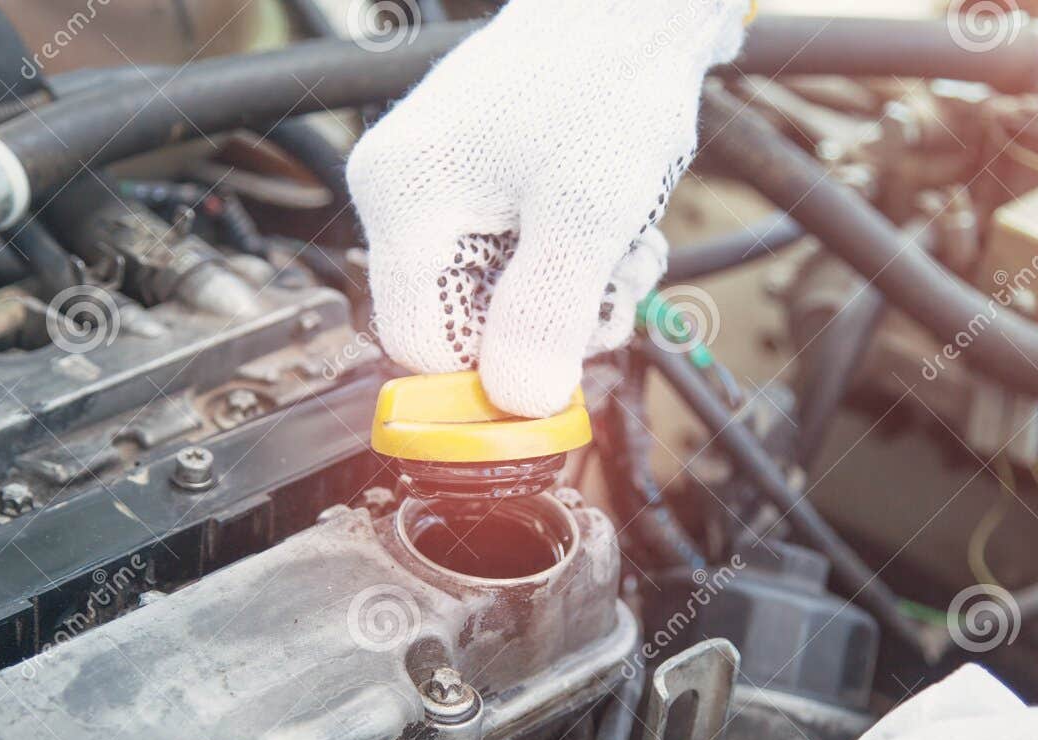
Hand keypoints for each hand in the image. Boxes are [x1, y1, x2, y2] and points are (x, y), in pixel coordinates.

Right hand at [347, 0, 749, 417]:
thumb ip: (544, 317)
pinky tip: (616, 228)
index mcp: (404, 201)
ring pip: (501, 290)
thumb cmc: (605, 81)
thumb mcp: (584, 217)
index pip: (422, 346)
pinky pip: (519, 250)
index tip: (560, 363)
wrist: (634, 1)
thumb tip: (518, 401)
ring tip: (626, 248)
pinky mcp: (480, 175)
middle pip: (465, 321)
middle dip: (549, 322)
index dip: (494, 369)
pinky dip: (575, 253)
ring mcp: (441, 181)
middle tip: (613, 289)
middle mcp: (404, 192)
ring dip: (576, 290)